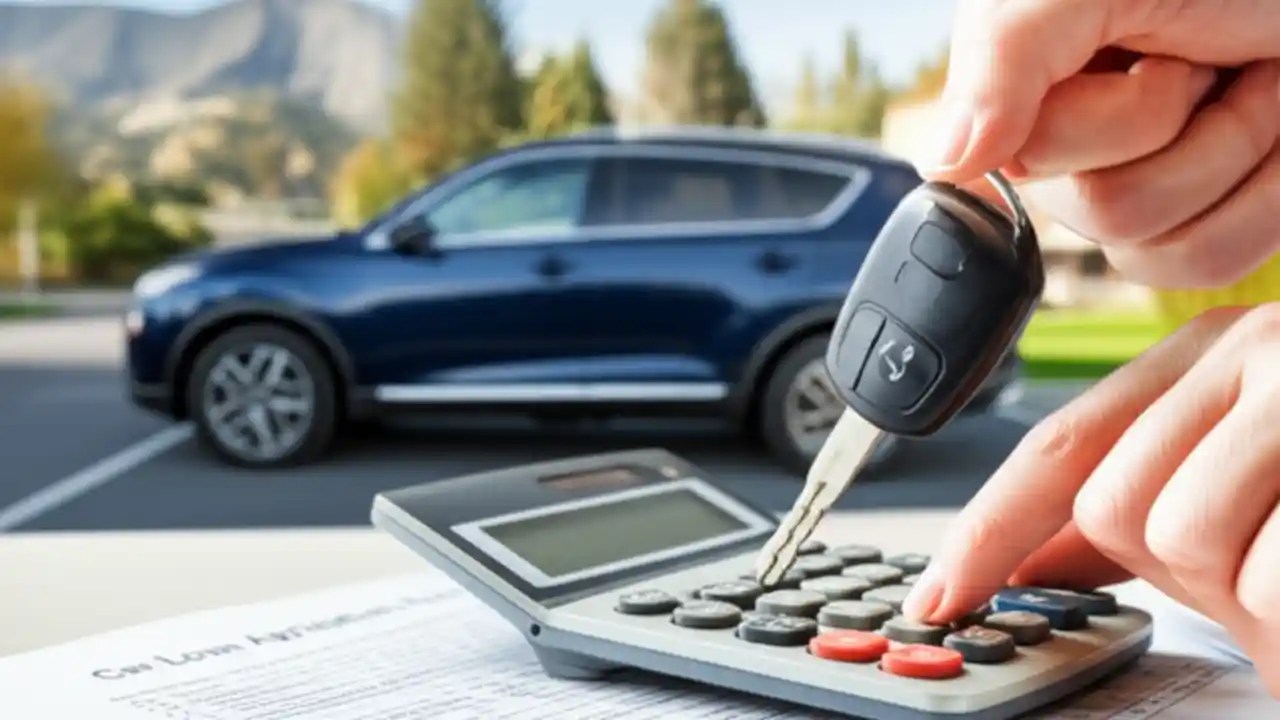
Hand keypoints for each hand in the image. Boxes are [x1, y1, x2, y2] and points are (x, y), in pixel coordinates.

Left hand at [902, 304, 1279, 694]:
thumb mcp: (1246, 502)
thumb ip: (1140, 516)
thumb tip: (1023, 562)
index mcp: (1209, 358)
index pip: (1061, 449)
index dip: (988, 530)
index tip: (940, 594)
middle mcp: (1254, 347)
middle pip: (1112, 501)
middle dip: (1189, 572)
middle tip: (1272, 563)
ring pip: (1179, 533)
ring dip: (1255, 592)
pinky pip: (1264, 569)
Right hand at [924, 0, 1279, 287]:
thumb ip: (1003, 57)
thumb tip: (947, 166)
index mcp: (1017, 97)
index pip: (1026, 165)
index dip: (1101, 117)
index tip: (1129, 46)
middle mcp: (1064, 157)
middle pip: (1105, 212)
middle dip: (1180, 122)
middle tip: (1201, 57)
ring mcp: (1136, 194)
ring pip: (1159, 251)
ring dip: (1232, 150)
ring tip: (1240, 79)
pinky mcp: (1201, 225)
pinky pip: (1207, 268)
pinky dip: (1262, 199)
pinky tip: (1264, 128)